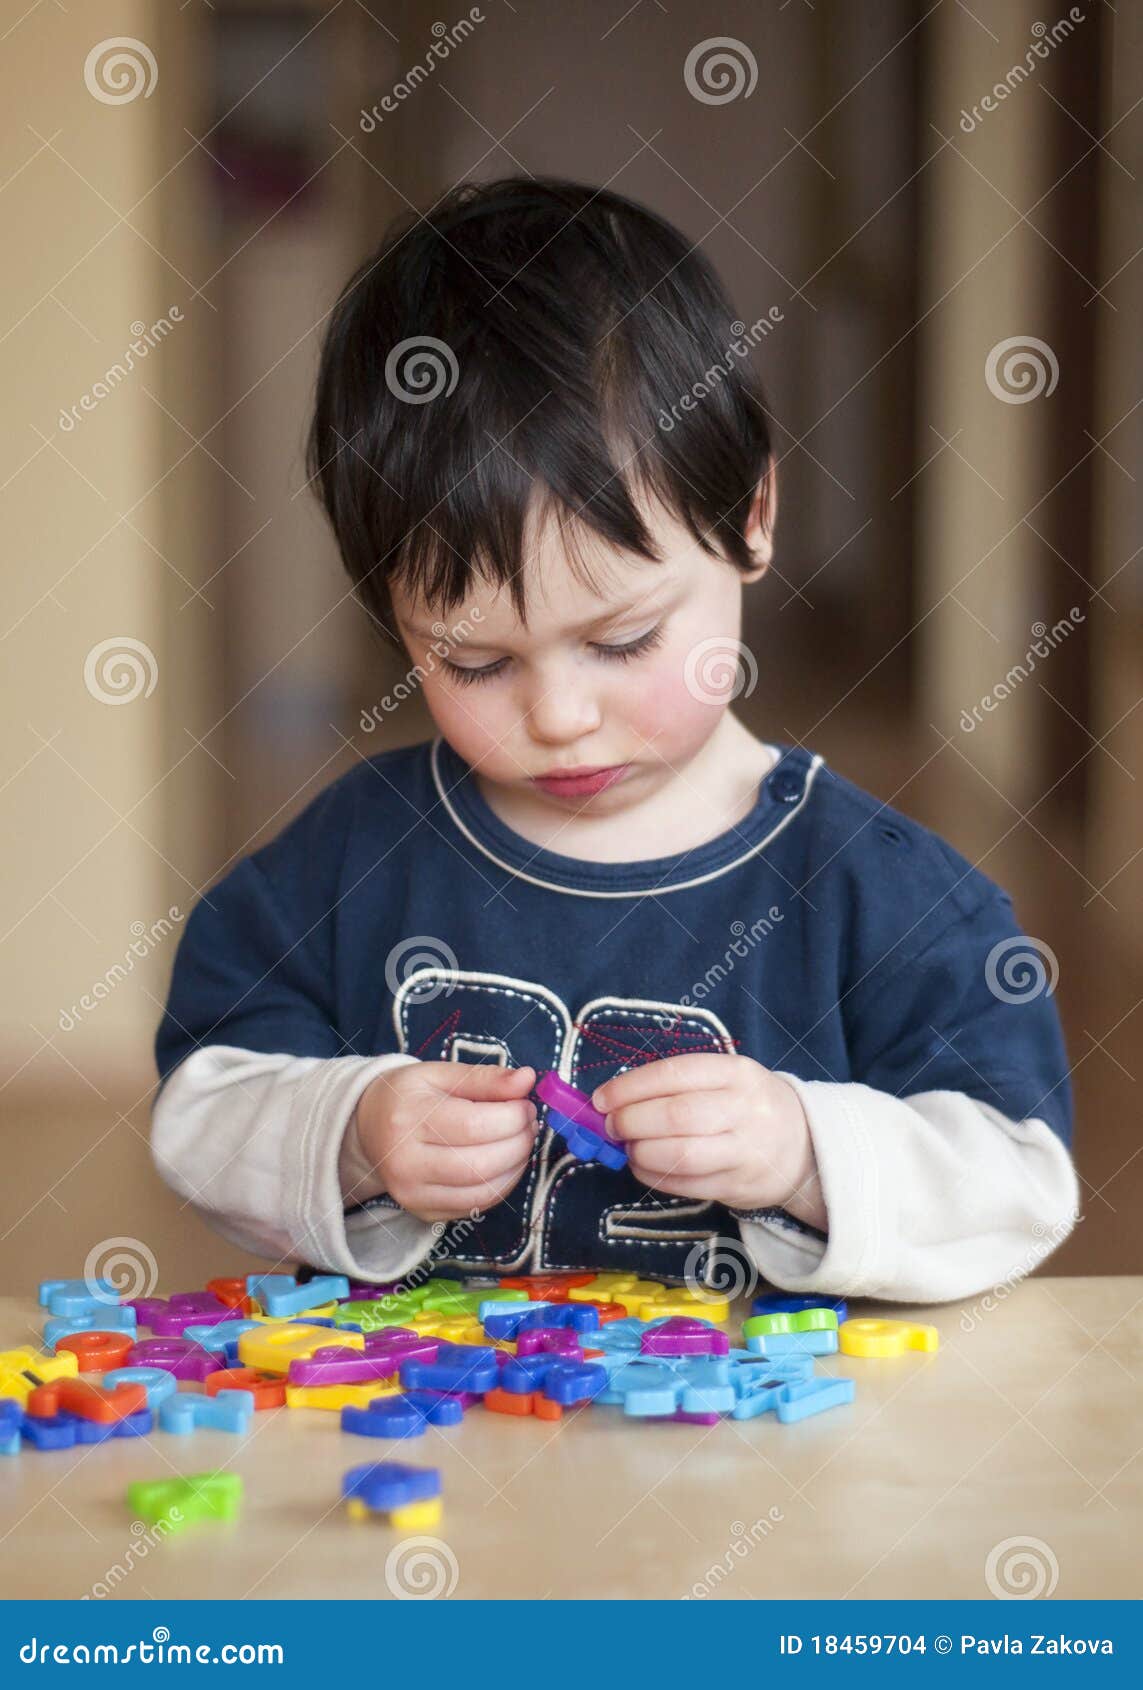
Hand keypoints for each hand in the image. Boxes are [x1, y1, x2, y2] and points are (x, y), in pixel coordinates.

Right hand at [347, 1061, 538, 1222]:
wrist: (367, 1130)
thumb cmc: (407, 1096)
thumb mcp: (439, 1074)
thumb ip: (485, 1078)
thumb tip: (527, 1079)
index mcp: (408, 1119)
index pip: (475, 1126)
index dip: (513, 1117)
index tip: (525, 1104)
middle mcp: (406, 1163)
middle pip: (482, 1164)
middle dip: (519, 1142)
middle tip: (528, 1123)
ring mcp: (412, 1194)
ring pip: (483, 1191)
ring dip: (516, 1166)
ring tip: (520, 1141)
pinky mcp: (423, 1213)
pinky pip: (476, 1206)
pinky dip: (501, 1185)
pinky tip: (505, 1164)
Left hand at [591, 1053, 825, 1226]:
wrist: (804, 1147)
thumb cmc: (747, 1107)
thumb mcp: (726, 1080)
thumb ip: (677, 1085)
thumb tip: (614, 1100)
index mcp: (737, 1073)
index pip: (675, 1074)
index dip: (631, 1087)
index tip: (602, 1099)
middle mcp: (745, 1109)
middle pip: (676, 1116)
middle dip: (632, 1121)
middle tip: (613, 1126)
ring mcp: (745, 1151)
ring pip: (681, 1155)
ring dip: (641, 1152)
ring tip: (629, 1148)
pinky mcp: (739, 1186)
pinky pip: (686, 1185)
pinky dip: (653, 1177)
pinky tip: (643, 1167)